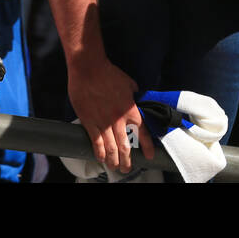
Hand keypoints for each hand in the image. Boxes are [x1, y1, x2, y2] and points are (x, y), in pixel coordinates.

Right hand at [67, 55, 153, 172]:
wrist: (89, 69)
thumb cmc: (109, 73)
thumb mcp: (129, 84)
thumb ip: (134, 95)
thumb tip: (137, 99)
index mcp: (131, 110)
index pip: (143, 133)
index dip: (147, 147)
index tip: (149, 156)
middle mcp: (118, 120)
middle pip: (125, 147)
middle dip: (127, 161)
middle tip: (127, 168)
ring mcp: (103, 123)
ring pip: (110, 148)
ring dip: (113, 161)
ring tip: (115, 167)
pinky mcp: (89, 122)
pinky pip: (95, 142)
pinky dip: (99, 153)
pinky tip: (101, 158)